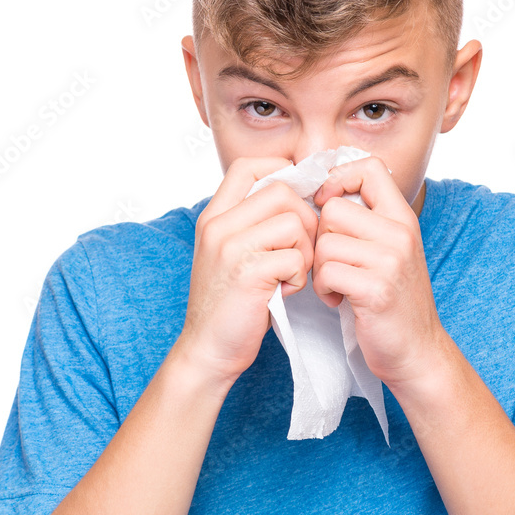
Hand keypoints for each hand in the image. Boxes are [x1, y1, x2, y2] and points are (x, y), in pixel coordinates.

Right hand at [175, 156, 318, 388]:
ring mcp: (230, 247)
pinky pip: (295, 257)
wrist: (208, 348)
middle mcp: (218, 225)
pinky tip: (284, 291)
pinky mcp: (248, 273)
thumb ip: (253, 223)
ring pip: (294, 222)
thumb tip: (299, 195)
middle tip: (300, 251)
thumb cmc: (230, 303)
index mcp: (214, 216)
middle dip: (305, 219)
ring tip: (290, 273)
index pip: (249, 166)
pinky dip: (299, 277)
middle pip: (282, 191)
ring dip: (305, 251)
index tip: (298, 198)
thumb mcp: (231, 253)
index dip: (282, 171)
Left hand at [311, 155, 447, 389]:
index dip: (338, 179)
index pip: (369, 167)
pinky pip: (327, 272)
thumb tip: (323, 192)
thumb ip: (367, 222)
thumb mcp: (390, 252)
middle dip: (321, 238)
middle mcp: (400, 233)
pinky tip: (337, 300)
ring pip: (325, 242)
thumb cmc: (394, 302)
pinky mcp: (376, 289)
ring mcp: (390, 261)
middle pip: (333, 209)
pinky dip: (324, 289)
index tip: (327, 204)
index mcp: (403, 218)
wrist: (417, 351)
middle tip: (332, 262)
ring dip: (320, 268)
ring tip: (336, 285)